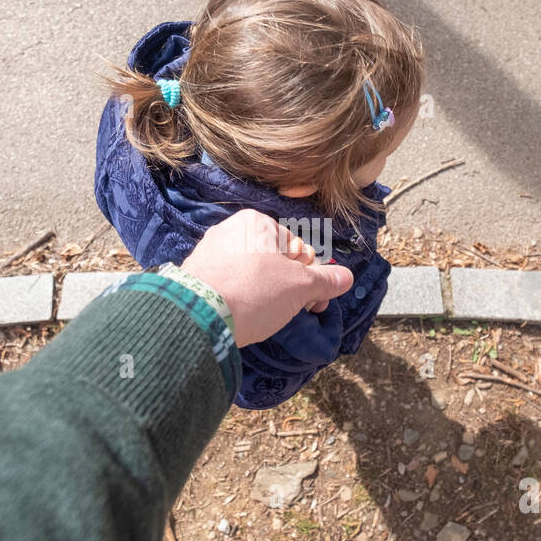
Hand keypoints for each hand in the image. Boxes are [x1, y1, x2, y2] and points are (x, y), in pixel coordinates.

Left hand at [181, 209, 353, 346]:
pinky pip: (229, 284)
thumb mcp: (300, 287)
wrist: (199, 314)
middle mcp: (230, 230)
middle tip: (294, 313)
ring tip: (265, 317)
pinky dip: (240, 298)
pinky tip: (242, 316)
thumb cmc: (256, 291)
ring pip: (251, 274)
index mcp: (257, 223)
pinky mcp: (194, 275)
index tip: (314, 304)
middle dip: (290, 287)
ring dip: (266, 294)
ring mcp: (209, 252)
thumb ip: (325, 280)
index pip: (297, 249)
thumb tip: (346, 277)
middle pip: (274, 261)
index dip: (311, 279)